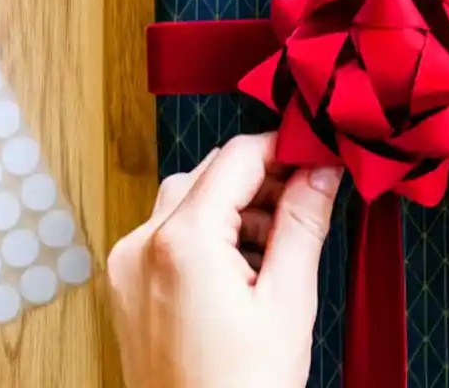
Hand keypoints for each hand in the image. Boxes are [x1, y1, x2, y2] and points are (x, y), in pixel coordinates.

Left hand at [107, 134, 343, 387]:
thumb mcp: (288, 299)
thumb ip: (303, 222)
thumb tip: (321, 170)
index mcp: (182, 243)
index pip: (237, 157)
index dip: (283, 148)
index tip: (318, 153)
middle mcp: (141, 246)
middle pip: (207, 175)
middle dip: (260, 180)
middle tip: (308, 199)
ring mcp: (127, 269)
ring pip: (186, 203)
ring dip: (235, 209)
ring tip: (279, 247)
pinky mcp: (127, 290)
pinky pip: (168, 238)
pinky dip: (208, 238)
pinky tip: (246, 269)